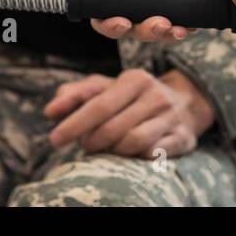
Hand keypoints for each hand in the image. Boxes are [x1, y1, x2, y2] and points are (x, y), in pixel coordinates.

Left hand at [43, 68, 214, 156]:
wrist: (184, 104)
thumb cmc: (134, 98)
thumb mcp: (108, 88)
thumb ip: (78, 94)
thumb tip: (51, 110)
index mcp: (135, 79)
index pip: (99, 105)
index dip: (75, 123)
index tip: (55, 139)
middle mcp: (156, 95)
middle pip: (113, 128)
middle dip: (92, 141)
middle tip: (87, 145)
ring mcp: (172, 117)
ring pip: (133, 142)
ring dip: (114, 151)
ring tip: (110, 148)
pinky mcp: (183, 137)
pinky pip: (153, 153)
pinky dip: (136, 156)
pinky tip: (132, 152)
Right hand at [90, 0, 230, 42]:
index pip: (103, 10)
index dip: (107, 23)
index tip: (122, 22)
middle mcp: (137, 2)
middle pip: (130, 29)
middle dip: (142, 31)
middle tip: (159, 24)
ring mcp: (159, 11)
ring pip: (153, 33)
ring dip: (162, 35)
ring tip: (176, 30)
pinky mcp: (180, 16)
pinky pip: (176, 31)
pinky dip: (180, 33)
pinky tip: (188, 28)